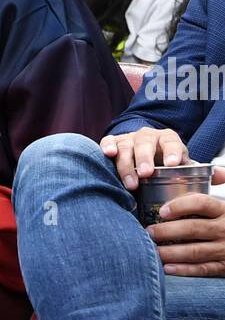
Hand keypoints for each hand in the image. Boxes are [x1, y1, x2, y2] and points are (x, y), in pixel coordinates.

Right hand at [100, 126, 224, 190]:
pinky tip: (108, 155)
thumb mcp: (181, 166)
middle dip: (145, 158)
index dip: (171, 152)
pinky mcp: (113, 143)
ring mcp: (128, 139)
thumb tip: (223, 176)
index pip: (171, 141)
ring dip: (127, 164)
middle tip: (146, 174)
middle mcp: (147, 136)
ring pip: (126, 147)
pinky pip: (108, 141)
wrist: (143, 154)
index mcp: (167, 140)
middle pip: (145, 143)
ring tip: (131, 183)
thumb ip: (201, 172)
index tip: (172, 164)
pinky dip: (107, 147)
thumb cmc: (163, 165)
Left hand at [148, 193, 224, 275]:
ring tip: (153, 251)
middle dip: (168, 230)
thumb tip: (185, 188)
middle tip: (149, 232)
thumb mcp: (221, 207)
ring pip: (195, 251)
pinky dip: (183, 270)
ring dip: (171, 252)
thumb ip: (204, 198)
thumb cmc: (224, 222)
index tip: (162, 211)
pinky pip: (202, 269)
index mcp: (224, 210)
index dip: (180, 206)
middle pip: (194, 228)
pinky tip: (167, 268)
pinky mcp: (223, 266)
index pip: (201, 203)